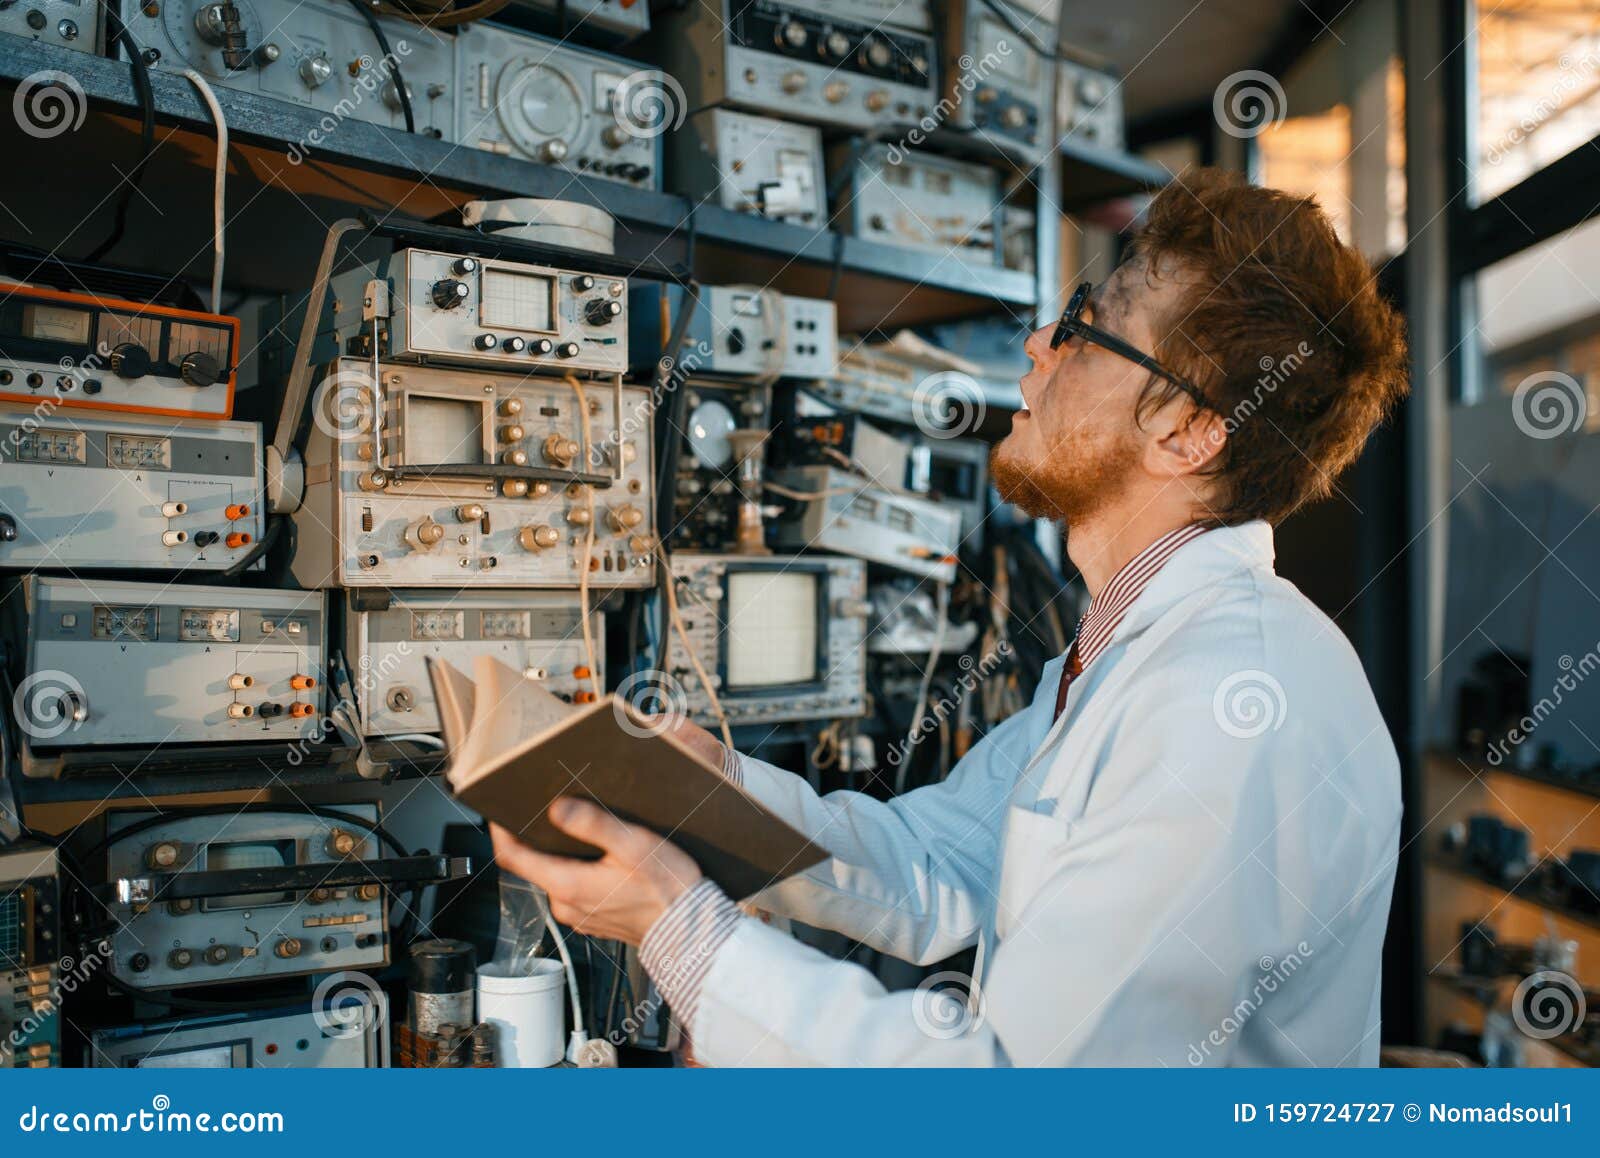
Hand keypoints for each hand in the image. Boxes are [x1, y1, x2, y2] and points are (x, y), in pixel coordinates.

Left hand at [489, 798, 702, 945]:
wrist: (690, 931)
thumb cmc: (667, 889)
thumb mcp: (632, 844)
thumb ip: (592, 824)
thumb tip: (556, 809)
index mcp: (567, 885)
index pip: (512, 858)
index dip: (501, 831)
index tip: (500, 810)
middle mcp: (566, 905)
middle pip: (535, 864)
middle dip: (539, 838)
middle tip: (554, 810)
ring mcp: (579, 916)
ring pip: (557, 877)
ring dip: (565, 855)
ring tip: (590, 834)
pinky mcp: (595, 919)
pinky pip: (576, 890)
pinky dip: (582, 872)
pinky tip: (607, 861)